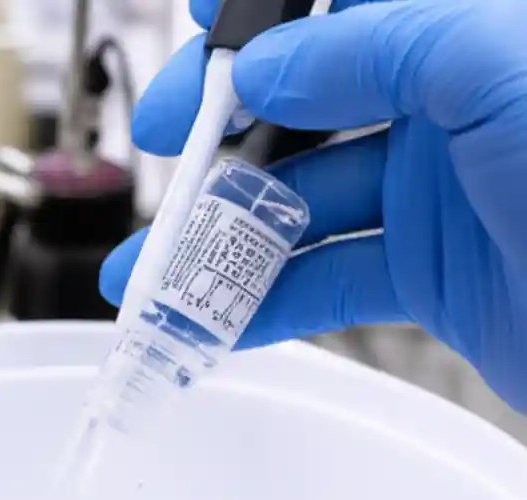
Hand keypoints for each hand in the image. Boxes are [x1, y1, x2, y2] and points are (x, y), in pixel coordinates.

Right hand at [101, 0, 526, 410]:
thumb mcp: (506, 73)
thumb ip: (381, 47)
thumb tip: (273, 68)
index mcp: (480, 31)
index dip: (273, 5)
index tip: (206, 17)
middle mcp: (458, 102)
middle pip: (311, 93)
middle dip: (224, 119)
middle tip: (169, 141)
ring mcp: (443, 188)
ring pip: (305, 196)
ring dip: (223, 230)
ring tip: (158, 267)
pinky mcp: (434, 271)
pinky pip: (327, 276)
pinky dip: (261, 300)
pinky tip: (211, 317)